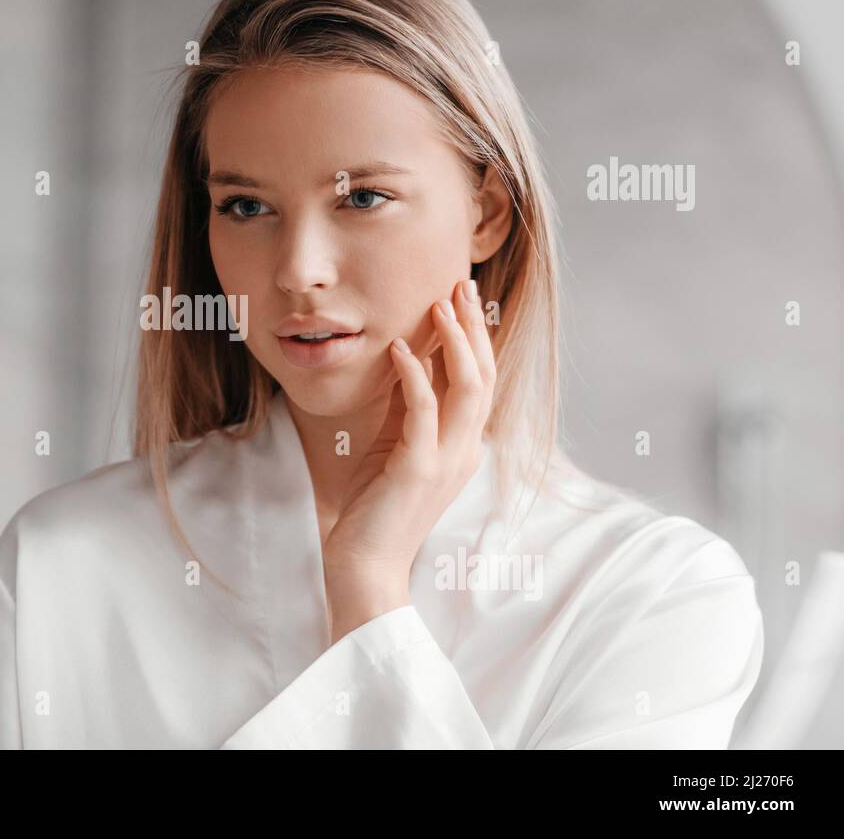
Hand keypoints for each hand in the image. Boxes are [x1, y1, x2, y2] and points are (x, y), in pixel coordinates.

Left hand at [322, 277, 496, 642]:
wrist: (364, 564)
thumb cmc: (374, 507)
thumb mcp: (394, 447)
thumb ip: (407, 409)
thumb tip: (407, 361)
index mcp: (462, 445)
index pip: (481, 380)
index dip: (475, 337)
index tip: (461, 297)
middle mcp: (464, 450)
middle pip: (484, 376)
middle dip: (473, 327)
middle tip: (460, 285)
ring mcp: (446, 460)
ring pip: (468, 388)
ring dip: (454, 342)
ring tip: (438, 304)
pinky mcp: (417, 470)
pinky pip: (424, 412)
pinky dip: (415, 376)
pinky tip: (400, 349)